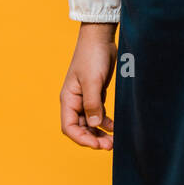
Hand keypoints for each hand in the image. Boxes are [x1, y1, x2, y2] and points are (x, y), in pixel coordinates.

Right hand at [60, 22, 116, 148]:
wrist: (100, 38)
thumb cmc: (92, 56)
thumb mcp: (92, 81)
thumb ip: (93, 104)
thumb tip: (95, 125)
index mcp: (68, 99)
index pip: (69, 127)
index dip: (81, 138)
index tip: (97, 144)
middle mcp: (75, 101)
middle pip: (80, 128)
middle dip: (92, 138)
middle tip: (109, 146)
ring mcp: (86, 98)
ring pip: (90, 122)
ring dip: (99, 133)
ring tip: (113, 141)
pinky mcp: (97, 94)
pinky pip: (99, 113)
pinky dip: (106, 122)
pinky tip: (115, 127)